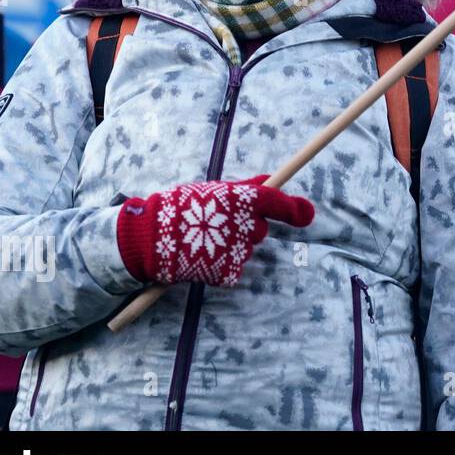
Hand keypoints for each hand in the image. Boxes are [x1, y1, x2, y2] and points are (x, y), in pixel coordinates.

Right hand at [116, 175, 314, 286]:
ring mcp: (239, 252)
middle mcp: (246, 225)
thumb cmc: (181, 208)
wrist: (149, 239)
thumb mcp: (213, 190)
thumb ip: (246, 188)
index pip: (280, 203)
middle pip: (260, 230)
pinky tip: (201, 255)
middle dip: (245, 227)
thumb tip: (271, 182)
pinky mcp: (229, 273)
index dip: (296, 210)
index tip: (306, 214)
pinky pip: (233, 267)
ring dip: (231, 244)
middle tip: (217, 224)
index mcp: (244, 200)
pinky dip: (221, 263)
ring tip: (203, 238)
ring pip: (246, 248)